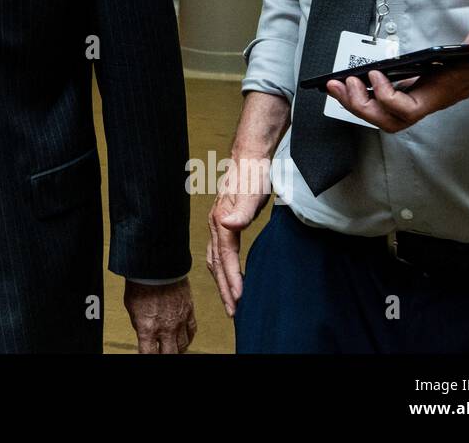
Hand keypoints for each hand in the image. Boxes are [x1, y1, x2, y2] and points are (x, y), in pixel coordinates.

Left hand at [124, 278, 196, 353]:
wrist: (157, 265)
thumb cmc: (141, 281)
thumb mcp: (131, 306)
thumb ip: (139, 323)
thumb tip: (143, 331)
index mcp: (148, 328)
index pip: (149, 354)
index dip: (147, 356)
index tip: (147, 354)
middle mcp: (166, 327)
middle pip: (170, 354)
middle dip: (165, 354)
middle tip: (161, 352)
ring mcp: (179, 320)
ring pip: (183, 345)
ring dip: (177, 348)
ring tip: (172, 348)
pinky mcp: (189, 311)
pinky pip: (192, 331)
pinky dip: (188, 337)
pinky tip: (185, 338)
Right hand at [206, 155, 272, 316]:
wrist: (250, 156)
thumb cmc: (252, 174)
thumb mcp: (252, 192)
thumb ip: (241, 210)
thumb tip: (228, 225)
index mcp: (221, 220)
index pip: (225, 256)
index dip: (231, 278)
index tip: (239, 298)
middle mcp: (216, 224)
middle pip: (217, 262)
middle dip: (224, 288)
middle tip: (233, 311)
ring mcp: (218, 223)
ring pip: (215, 259)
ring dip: (222, 281)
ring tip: (231, 300)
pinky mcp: (225, 222)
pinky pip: (220, 252)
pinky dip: (223, 268)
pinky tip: (230, 275)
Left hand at [324, 19, 468, 131]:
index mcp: (445, 91)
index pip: (409, 110)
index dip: (386, 98)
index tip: (374, 74)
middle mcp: (430, 98)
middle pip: (389, 119)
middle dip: (360, 106)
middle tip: (339, 84)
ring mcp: (423, 94)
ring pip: (384, 114)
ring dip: (356, 102)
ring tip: (337, 84)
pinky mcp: (417, 86)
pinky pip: (385, 100)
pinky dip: (365, 92)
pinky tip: (352, 79)